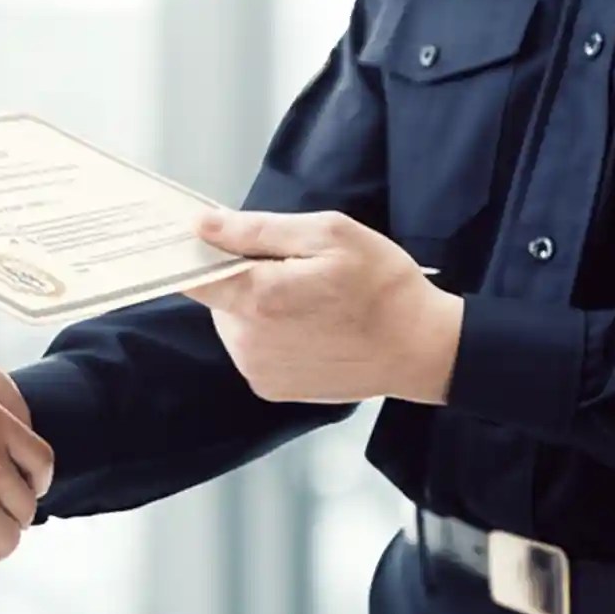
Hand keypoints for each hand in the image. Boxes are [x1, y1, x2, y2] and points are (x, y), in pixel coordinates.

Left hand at [185, 208, 463, 403]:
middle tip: (295, 270)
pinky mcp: (268, 388)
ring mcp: (256, 369)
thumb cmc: (382, 284)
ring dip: (257, 308)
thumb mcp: (329, 235)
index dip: (195, 254)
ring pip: (234, 323)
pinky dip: (269, 335)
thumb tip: (204, 225)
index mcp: (257, 298)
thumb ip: (258, 230)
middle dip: (244, 278)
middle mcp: (247, 341)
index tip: (206, 240)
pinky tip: (309, 328)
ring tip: (309, 302)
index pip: (193, 275)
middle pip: (218, 298)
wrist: (421, 349)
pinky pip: (252, 349)